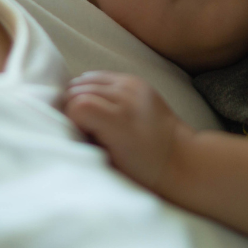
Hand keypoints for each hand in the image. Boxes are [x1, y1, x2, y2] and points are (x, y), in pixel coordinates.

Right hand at [63, 71, 189, 192]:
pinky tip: (98, 103)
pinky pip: (102, 76)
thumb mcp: (109, 163)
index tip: (80, 135)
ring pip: (88, 79)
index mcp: (119, 122)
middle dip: (73, 106)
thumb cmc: (142, 171)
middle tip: (81, 126)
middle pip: (79, 89)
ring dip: (82, 94)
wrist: (180, 160)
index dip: (71, 120)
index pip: (76, 106)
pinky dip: (94, 87)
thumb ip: (85, 140)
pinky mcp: (137, 81)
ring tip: (89, 115)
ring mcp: (133, 85)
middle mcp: (127, 98)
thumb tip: (66, 126)